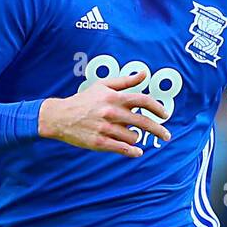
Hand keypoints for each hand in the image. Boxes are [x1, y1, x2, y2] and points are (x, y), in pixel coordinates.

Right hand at [38, 71, 169, 157]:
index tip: (165, 115)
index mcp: (114, 97)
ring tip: (129, 136)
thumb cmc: (84, 100)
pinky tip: (137, 152)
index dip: (157, 108)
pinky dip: (132, 152)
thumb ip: (125, 81)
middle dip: (158, 130)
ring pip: (133, 137)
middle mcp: (111, 112)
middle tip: (167, 136)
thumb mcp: (103, 86)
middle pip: (143, 122)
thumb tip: (144, 74)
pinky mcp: (99, 142)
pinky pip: (122, 149)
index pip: (142, 100)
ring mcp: (105, 128)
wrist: (60, 117)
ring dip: (135, 138)